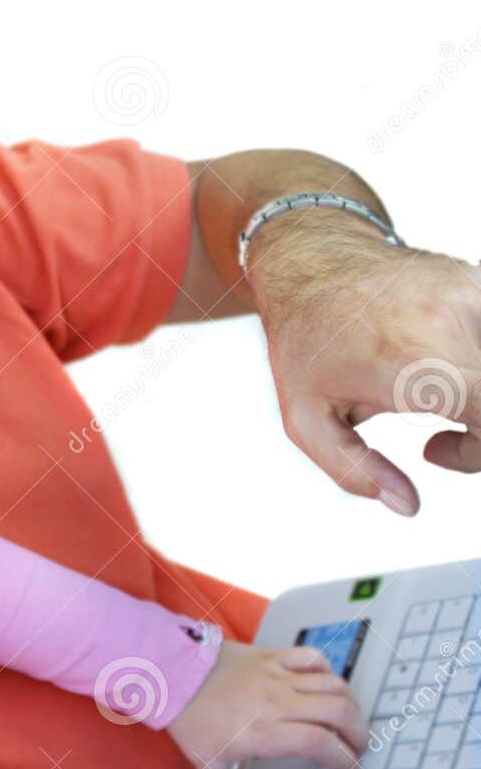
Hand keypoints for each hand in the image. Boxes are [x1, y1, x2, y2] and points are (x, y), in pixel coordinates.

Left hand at [167, 641, 366, 768]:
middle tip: (357, 750)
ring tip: (348, 723)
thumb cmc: (188, 715)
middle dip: (359, 734)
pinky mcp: (273, 657)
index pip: (321, 744)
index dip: (346, 762)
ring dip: (350, 705)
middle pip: (339, 713)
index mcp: (264, 731)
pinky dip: (327, 671)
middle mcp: (278, 702)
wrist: (170, 670)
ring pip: (334, 685)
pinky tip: (324, 687)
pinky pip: (313, 658)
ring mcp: (278, 676)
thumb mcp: (202, 759)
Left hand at [250, 216, 480, 514]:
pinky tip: (444, 368)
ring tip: (439, 397)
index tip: (437, 451)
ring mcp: (473, 295)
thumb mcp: (306, 419)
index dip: (479, 451)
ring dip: (479, 395)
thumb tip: (405, 506)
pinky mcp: (479, 282)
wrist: (310, 263)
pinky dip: (476, 364)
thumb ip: (354, 470)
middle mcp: (454, 322)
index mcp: (415, 363)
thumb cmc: (305, 341)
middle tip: (444, 437)